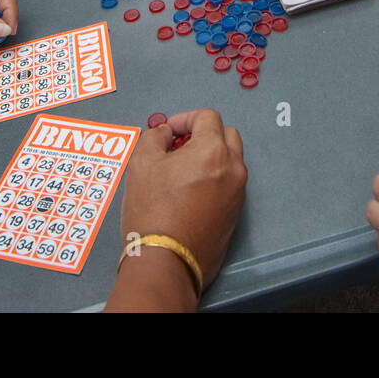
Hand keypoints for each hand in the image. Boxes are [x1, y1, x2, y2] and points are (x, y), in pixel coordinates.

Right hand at [116, 109, 246, 290]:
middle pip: (226, 134)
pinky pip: (229, 184)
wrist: (165, 260)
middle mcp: (233, 169)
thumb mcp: (141, 163)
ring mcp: (237, 192)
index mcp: (213, 151)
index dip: (184, 118)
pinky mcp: (235, 213)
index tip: (171, 130)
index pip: (207, 117)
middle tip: (179, 145)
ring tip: (181, 170)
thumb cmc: (154, 216)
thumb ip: (154, 137)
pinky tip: (189, 191)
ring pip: (230, 160)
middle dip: (203, 134)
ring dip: (210, 156)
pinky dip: (214, 178)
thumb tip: (163, 133)